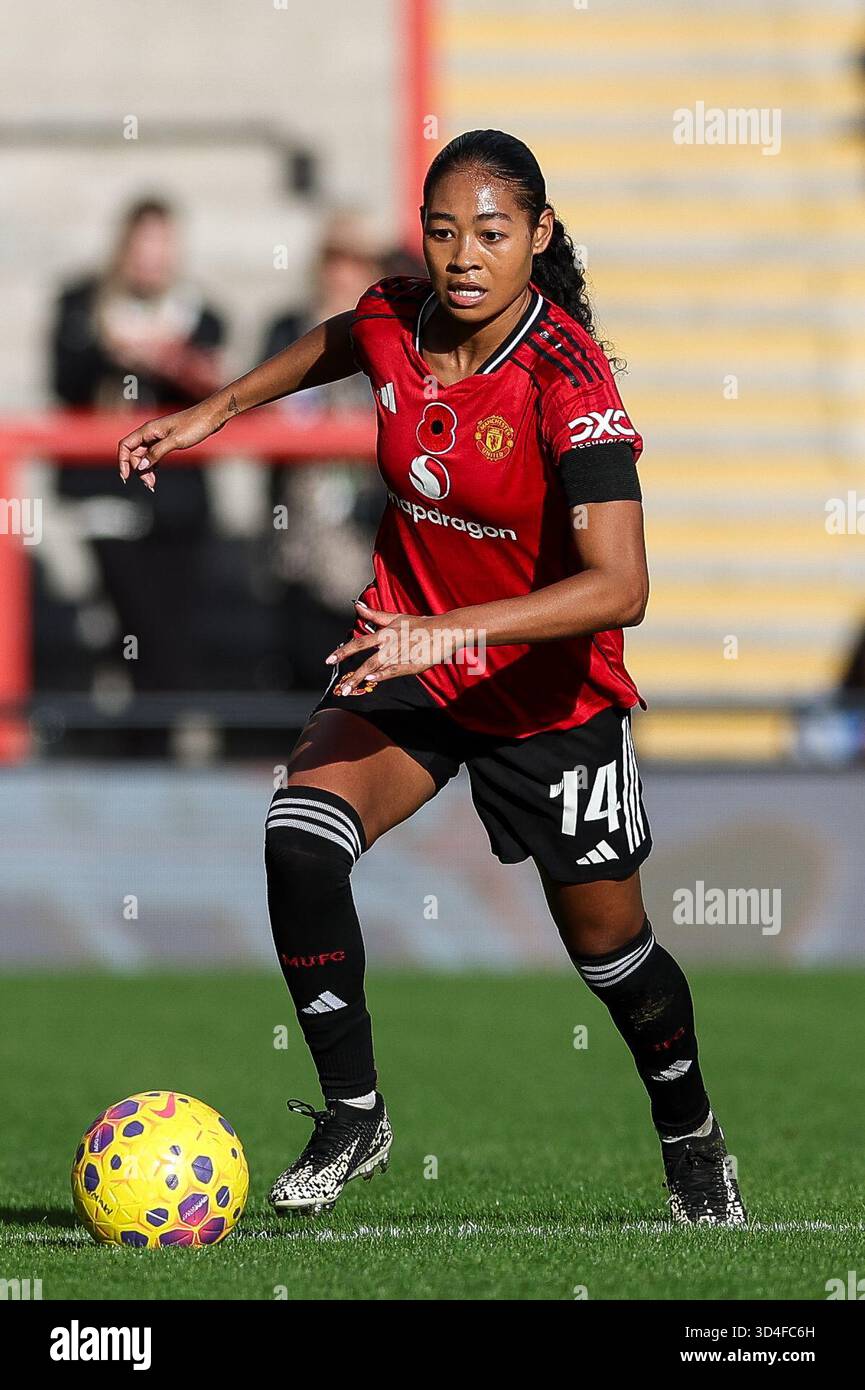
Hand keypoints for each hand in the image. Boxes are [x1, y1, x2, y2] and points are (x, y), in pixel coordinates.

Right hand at [117, 398, 225, 490]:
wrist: (211, 416)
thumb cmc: (195, 425)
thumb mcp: (175, 441)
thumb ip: (157, 453)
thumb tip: (142, 466)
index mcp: (148, 430)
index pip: (126, 446)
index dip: (123, 461)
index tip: (126, 477)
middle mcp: (150, 433)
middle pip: (135, 453)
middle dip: (139, 470)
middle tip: (150, 484)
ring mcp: (158, 436)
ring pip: (144, 455)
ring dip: (146, 469)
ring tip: (152, 483)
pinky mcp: (167, 440)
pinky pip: (154, 453)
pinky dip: (153, 464)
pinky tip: (157, 472)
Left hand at [326, 601, 463, 694]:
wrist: (445, 629)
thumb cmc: (420, 624)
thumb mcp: (397, 617)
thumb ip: (376, 615)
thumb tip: (357, 606)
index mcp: (386, 633)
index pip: (360, 642)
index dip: (344, 651)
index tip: (329, 660)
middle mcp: (391, 643)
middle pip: (368, 659)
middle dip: (352, 673)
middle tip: (340, 686)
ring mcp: (402, 654)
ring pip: (379, 667)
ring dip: (362, 678)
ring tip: (349, 688)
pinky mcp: (414, 663)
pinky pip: (396, 670)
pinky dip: (384, 674)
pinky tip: (372, 679)